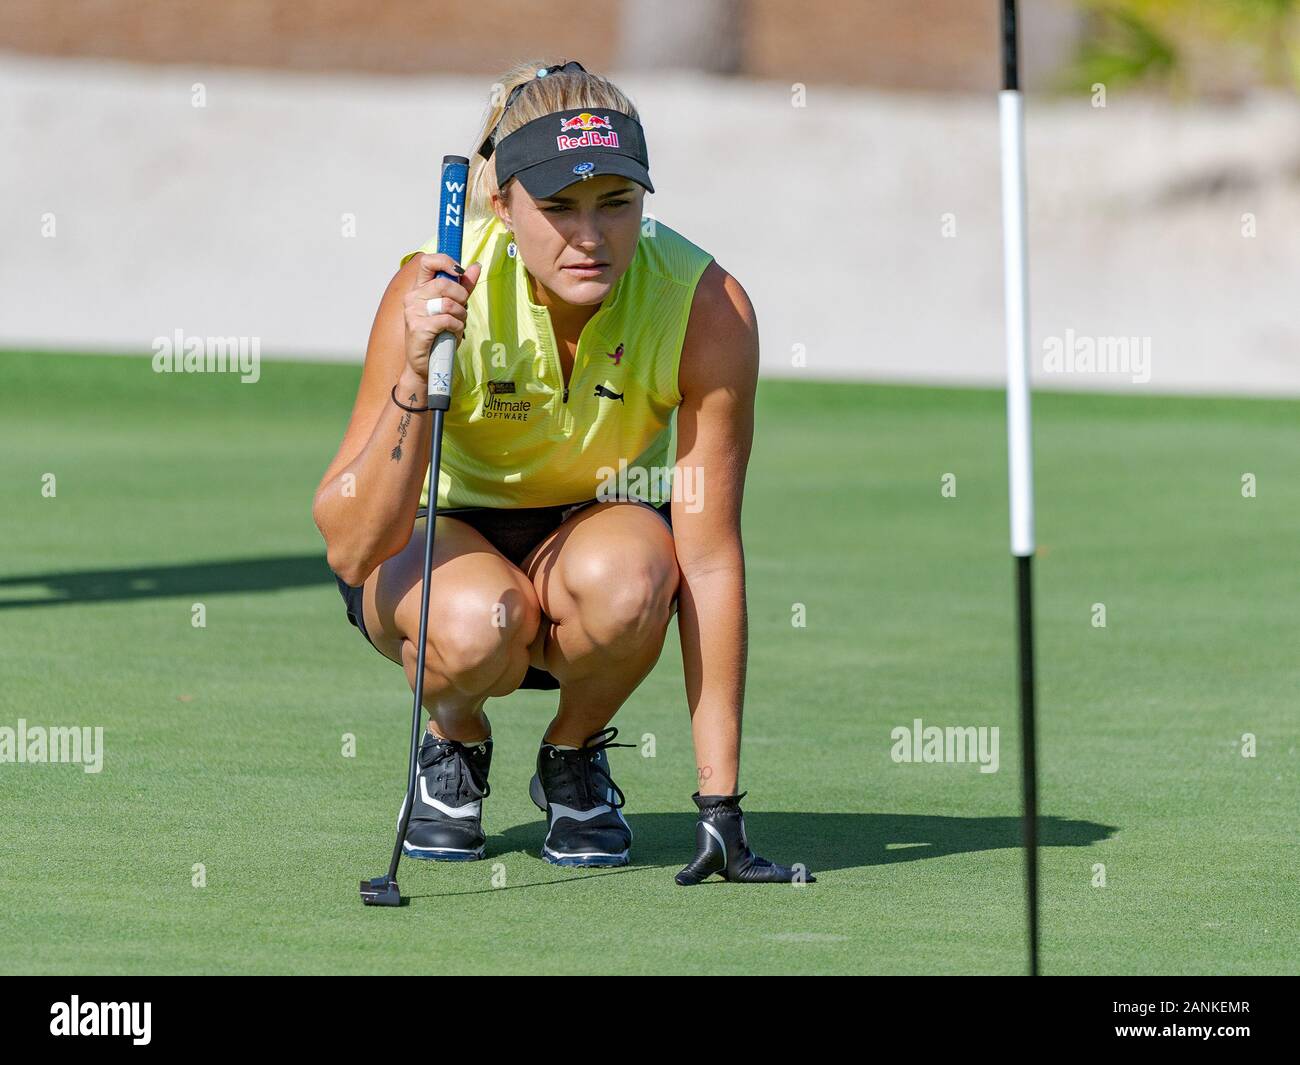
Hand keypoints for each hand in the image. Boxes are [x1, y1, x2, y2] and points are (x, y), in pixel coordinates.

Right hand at [403, 253, 482, 379]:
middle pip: (443, 284)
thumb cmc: (438, 336)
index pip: (426, 262)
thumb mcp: (453, 309)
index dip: (445, 261)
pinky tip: (454, 334)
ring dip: (461, 316)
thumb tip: (475, 267)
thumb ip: (463, 288)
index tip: (458, 272)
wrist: (425, 365)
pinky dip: (457, 328)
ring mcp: (413, 312)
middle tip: (463, 308)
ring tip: (458, 325)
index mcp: (419, 289)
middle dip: (461, 296)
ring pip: (448, 303)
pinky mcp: (418, 328)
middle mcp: (413, 298)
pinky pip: (447, 320)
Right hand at [675, 792, 814, 885]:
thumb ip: (694, 873)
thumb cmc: (711, 836)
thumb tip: (678, 883)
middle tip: (815, 879)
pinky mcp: (747, 853)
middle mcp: (745, 871)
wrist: (714, 814)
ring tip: (805, 876)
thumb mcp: (704, 857)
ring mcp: (747, 862)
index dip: (787, 879)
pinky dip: (777, 867)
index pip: (768, 878)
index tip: (805, 878)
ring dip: (786, 874)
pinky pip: (767, 863)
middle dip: (792, 879)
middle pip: (774, 876)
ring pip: (771, 870)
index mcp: (740, 874)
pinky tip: (786, 870)